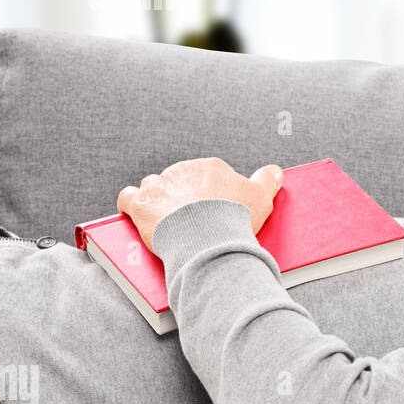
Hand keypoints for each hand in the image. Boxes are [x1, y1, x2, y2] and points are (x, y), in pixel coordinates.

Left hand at [118, 157, 283, 250]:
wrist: (208, 236)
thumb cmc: (235, 217)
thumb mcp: (262, 197)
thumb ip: (267, 181)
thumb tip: (275, 171)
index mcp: (210, 167)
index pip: (207, 175)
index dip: (211, 194)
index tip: (214, 210)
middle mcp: (182, 171)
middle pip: (180, 180)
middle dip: (184, 197)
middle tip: (194, 220)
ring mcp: (160, 186)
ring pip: (154, 186)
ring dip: (158, 199)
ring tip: (166, 218)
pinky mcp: (140, 204)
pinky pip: (128, 198)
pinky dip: (130, 205)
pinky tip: (136, 213)